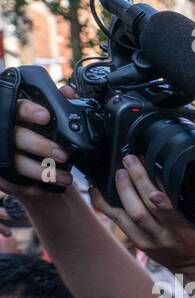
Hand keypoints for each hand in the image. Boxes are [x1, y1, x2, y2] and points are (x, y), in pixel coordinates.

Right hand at [0, 90, 76, 217]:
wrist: (34, 170)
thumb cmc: (42, 139)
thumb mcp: (50, 123)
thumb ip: (59, 105)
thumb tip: (69, 93)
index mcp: (14, 115)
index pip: (17, 107)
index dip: (30, 111)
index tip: (46, 116)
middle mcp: (4, 132)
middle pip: (17, 136)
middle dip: (41, 145)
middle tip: (63, 155)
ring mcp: (2, 155)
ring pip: (18, 162)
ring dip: (43, 171)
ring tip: (66, 177)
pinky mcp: (2, 176)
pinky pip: (14, 182)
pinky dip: (33, 186)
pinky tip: (49, 187)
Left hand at [88, 153, 194, 272]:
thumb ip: (180, 203)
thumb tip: (160, 173)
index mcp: (181, 231)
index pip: (167, 211)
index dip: (155, 193)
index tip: (149, 171)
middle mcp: (161, 238)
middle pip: (140, 211)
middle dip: (133, 183)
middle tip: (129, 161)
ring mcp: (146, 242)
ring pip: (125, 215)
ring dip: (119, 190)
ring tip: (118, 172)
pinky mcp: (136, 242)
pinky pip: (117, 220)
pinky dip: (105, 203)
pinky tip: (98, 190)